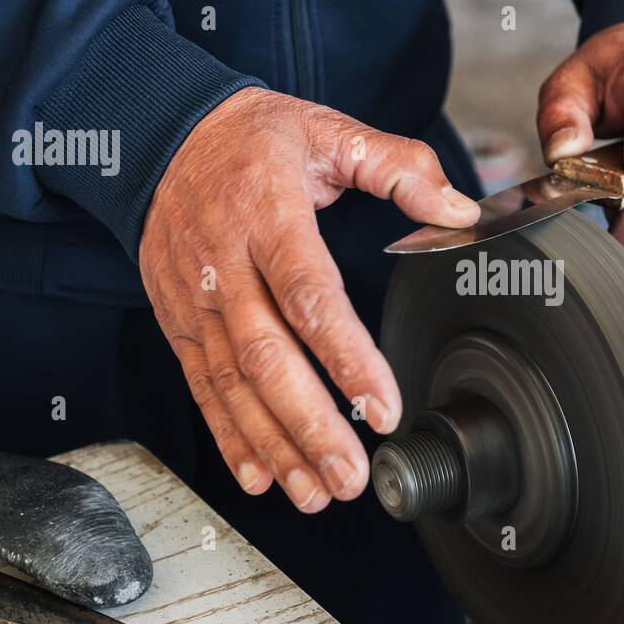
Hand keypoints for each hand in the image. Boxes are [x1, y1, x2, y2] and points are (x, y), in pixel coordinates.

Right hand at [140, 87, 479, 511]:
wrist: (161, 137)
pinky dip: (229, 436)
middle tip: (351, 476)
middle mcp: (225, 266)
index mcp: (268, 216)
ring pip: (233, 384)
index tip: (382, 405)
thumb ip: (398, 167)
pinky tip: (260, 475)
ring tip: (315, 492)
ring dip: (274, 444)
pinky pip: (203, 386)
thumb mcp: (329, 132)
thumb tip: (461, 207)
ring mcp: (196, 300)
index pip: (309, 297)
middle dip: (310, 425)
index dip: (345, 357)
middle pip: (267, 357)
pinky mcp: (179, 322)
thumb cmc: (253, 139)